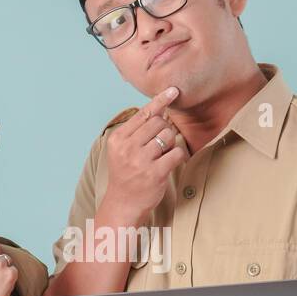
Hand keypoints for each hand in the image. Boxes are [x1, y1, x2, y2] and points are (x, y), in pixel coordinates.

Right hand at [103, 86, 187, 218]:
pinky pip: (176, 152)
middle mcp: (127, 147)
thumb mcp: (122, 150)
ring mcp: (141, 160)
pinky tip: (171, 162)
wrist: (123, 204)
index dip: (160, 101)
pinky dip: (178, 155)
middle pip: (158, 123)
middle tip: (159, 144)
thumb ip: (136, 131)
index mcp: (118, 139)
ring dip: (170, 143)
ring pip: (168, 136)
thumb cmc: (126, 174)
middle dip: (164, 130)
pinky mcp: (155, 173)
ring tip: (161, 155)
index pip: (143, 114)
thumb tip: (160, 110)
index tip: (173, 90)